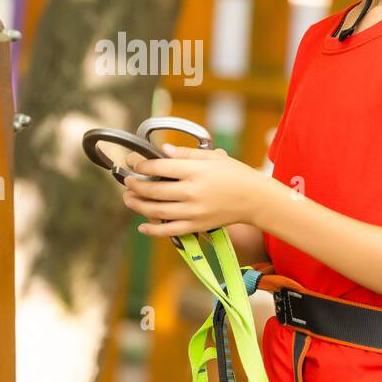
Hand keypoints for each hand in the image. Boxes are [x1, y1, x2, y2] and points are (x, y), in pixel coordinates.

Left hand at [121, 144, 274, 237]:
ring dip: (137, 205)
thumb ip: (186, 154)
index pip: (158, 168)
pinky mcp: (196, 226)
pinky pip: (169, 230)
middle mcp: (191, 192)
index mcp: (195, 171)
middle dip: (134, 185)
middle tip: (126, 181)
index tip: (132, 162)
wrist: (255, 199)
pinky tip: (142, 226)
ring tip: (128, 199)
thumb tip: (164, 151)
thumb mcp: (212, 157)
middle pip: (153, 190)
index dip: (140, 165)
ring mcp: (193, 211)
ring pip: (156, 211)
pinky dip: (153, 230)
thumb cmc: (234, 174)